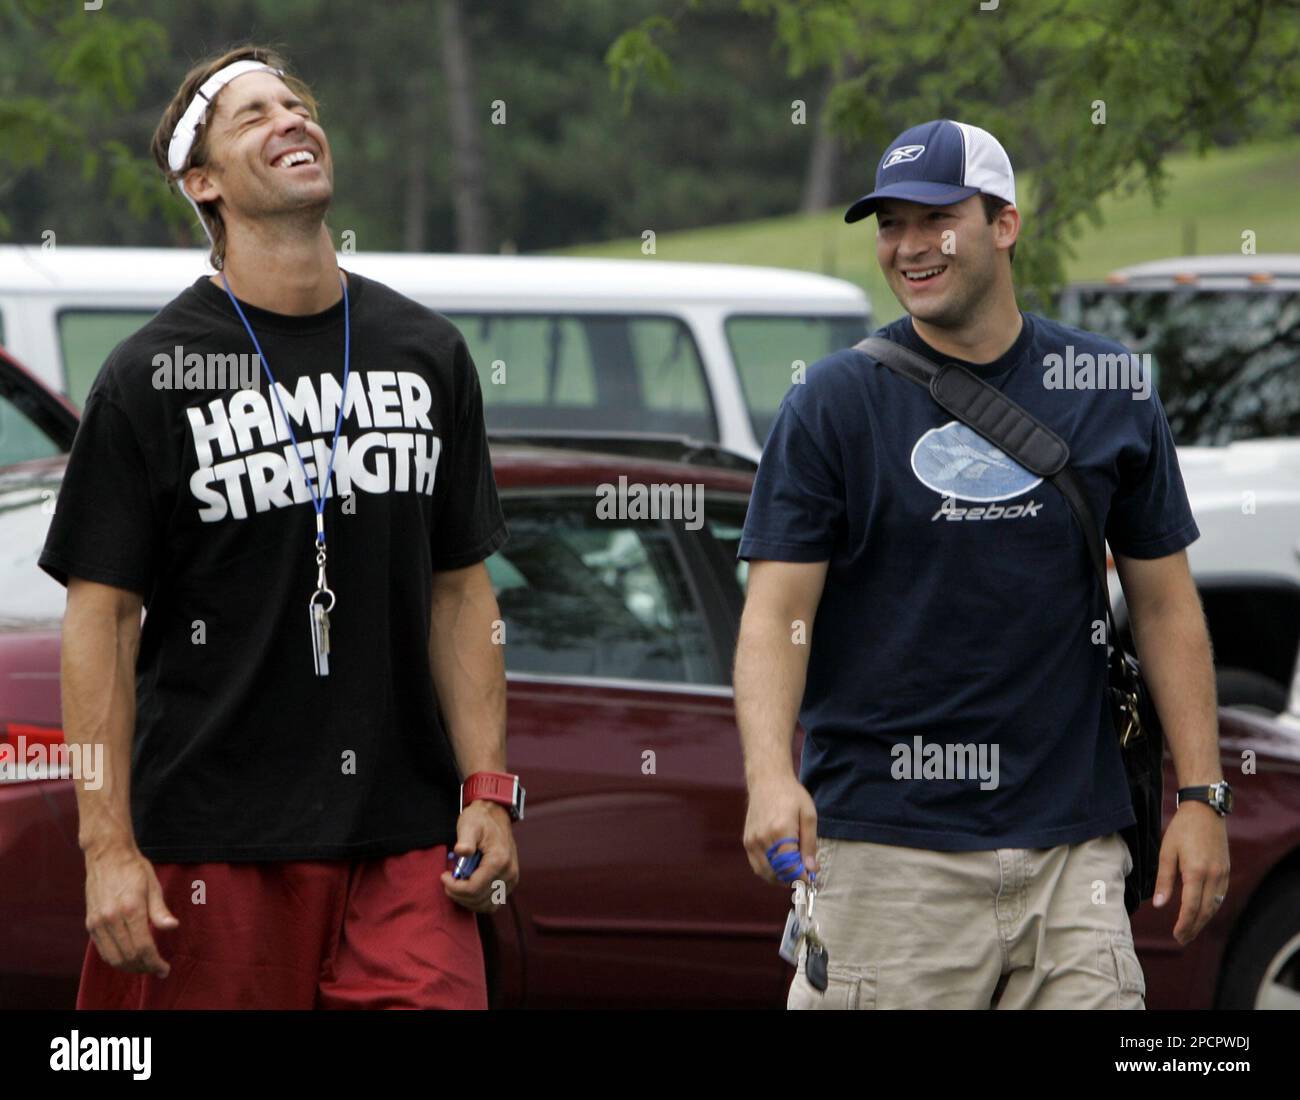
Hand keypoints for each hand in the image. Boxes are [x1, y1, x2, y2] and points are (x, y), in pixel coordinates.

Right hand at [83, 843, 177, 976]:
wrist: (106, 855)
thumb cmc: (134, 868)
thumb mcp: (153, 885)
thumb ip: (160, 910)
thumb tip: (173, 927)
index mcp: (130, 908)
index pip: (143, 947)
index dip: (155, 963)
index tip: (165, 969)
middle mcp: (110, 918)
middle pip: (128, 956)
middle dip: (144, 968)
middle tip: (158, 969)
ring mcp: (97, 922)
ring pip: (113, 958)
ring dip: (130, 967)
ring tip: (145, 966)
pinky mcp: (90, 923)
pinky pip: (102, 950)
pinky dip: (116, 959)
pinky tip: (129, 958)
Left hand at [440, 801, 518, 912]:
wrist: (496, 815)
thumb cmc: (480, 819)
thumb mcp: (469, 825)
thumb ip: (465, 839)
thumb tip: (461, 851)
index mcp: (499, 861)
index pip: (473, 888)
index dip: (454, 887)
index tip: (444, 876)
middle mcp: (509, 873)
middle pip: (479, 899)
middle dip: (458, 894)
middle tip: (447, 881)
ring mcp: (511, 879)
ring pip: (487, 906)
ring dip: (468, 901)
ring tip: (457, 885)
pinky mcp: (509, 882)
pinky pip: (493, 902)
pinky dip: (478, 901)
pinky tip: (468, 888)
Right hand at [742, 772, 817, 885]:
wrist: (767, 780)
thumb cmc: (791, 795)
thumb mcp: (808, 815)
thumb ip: (810, 844)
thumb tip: (811, 868)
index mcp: (781, 831)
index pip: (790, 867)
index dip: (802, 877)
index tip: (811, 878)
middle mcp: (763, 838)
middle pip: (777, 873)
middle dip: (791, 879)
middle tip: (803, 875)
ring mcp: (752, 840)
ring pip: (765, 872)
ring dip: (779, 878)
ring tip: (792, 871)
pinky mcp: (747, 840)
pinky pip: (756, 865)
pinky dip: (768, 871)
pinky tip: (780, 865)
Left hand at [1153, 801, 1229, 944]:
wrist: (1205, 811)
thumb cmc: (1181, 830)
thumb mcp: (1166, 852)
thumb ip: (1164, 880)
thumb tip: (1158, 905)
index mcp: (1196, 872)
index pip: (1191, 907)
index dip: (1184, 924)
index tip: (1176, 935)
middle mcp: (1213, 876)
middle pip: (1205, 911)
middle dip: (1193, 928)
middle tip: (1181, 940)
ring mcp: (1222, 874)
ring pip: (1215, 906)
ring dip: (1203, 921)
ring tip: (1190, 931)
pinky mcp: (1225, 870)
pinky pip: (1220, 896)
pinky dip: (1211, 908)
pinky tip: (1202, 913)